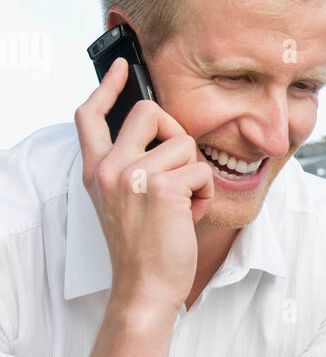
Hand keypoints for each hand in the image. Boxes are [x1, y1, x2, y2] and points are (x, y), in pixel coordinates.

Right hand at [75, 57, 214, 312]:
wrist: (145, 288)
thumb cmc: (144, 247)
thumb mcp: (123, 200)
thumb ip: (131, 165)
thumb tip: (162, 130)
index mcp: (96, 170)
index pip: (90, 116)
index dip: (107, 87)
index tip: (123, 68)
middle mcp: (108, 169)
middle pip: (148, 111)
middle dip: (174, 133)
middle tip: (178, 168)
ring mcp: (133, 176)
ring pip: (184, 143)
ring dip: (194, 173)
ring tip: (180, 205)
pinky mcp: (163, 188)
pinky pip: (201, 168)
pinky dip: (205, 192)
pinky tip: (189, 215)